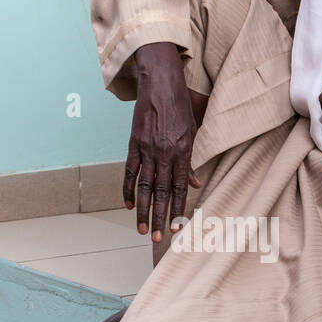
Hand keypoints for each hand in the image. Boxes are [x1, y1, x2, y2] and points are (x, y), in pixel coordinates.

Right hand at [123, 42, 201, 241]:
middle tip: (156, 238)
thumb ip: (192, 160)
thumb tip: (194, 183)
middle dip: (159, 217)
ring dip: (142, 210)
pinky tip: (128, 205)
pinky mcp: (134, 143)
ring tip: (141, 229)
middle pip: (161, 192)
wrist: (160, 82)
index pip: (179, 187)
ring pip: (143, 186)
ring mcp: (147, 149)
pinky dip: (127, 189)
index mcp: (182, 151)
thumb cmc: (181, 105)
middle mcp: (164, 152)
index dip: (177, 209)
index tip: (176, 228)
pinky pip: (129, 171)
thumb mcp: (194, 131)